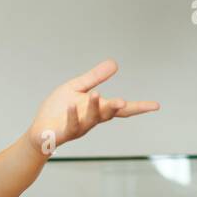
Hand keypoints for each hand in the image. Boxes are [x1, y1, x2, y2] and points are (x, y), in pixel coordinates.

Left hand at [27, 58, 158, 155]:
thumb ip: (95, 77)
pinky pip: (71, 125)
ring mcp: (79, 127)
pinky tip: (72, 106)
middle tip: (125, 102)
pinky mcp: (64, 132)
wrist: (40, 130)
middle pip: (108, 114)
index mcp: (97, 108)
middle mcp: (92, 119)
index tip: (156, 106)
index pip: (122, 109)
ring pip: (91, 119)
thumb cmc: (58, 109)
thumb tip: (115, 63)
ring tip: (97, 95)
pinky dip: (73, 115)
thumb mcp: (77, 88)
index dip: (139, 107)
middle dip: (116, 107)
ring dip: (94, 108)